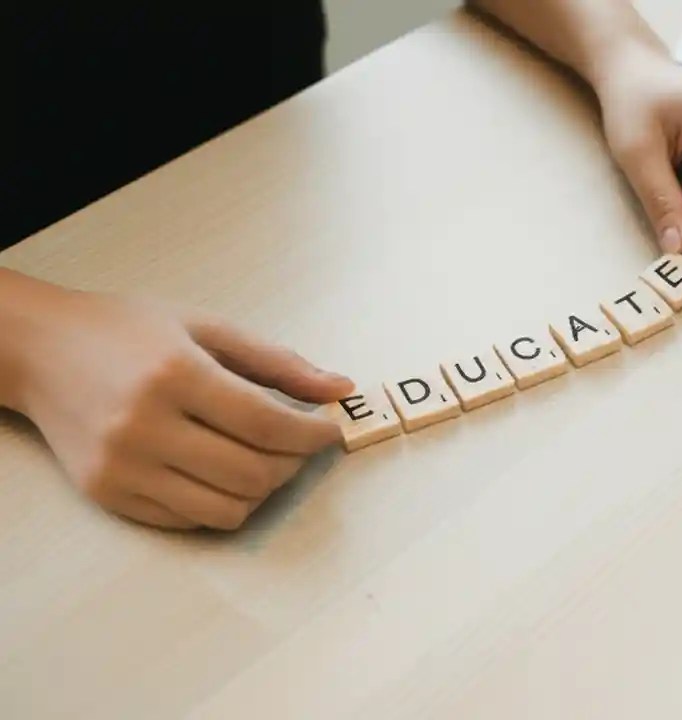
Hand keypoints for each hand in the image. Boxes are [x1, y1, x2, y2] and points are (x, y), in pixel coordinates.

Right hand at [13, 290, 351, 529]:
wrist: (38, 350)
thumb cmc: (124, 331)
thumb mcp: (205, 326)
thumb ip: (277, 361)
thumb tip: (340, 388)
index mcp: (175, 375)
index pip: (267, 424)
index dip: (312, 435)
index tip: (329, 431)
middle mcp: (145, 426)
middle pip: (253, 474)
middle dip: (293, 465)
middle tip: (298, 447)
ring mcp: (122, 467)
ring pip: (227, 509)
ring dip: (261, 490)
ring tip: (263, 460)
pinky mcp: (107, 495)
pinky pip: (189, 521)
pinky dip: (221, 503)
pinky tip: (220, 471)